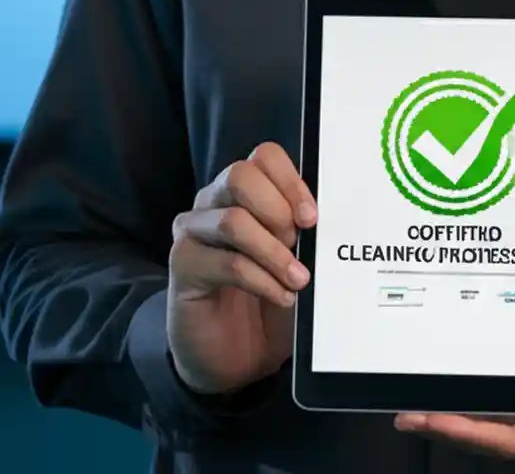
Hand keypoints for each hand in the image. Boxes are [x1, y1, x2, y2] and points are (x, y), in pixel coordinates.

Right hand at [167, 142, 315, 394]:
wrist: (235, 357)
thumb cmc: (269, 303)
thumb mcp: (297, 264)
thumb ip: (307, 237)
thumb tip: (332, 221)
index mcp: (243, 193)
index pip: (263, 157)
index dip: (291, 181)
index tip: (312, 217)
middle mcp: (213, 203)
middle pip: (240, 175)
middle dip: (278, 209)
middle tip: (300, 243)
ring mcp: (193, 233)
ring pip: (233, 220)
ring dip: (275, 252)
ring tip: (299, 279)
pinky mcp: (183, 266)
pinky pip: (226, 263)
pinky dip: (263, 281)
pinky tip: (282, 297)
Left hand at [394, 313, 514, 472]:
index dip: (471, 432)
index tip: (433, 416)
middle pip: (499, 447)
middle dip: (452, 432)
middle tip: (408, 414)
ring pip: (503, 444)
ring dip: (461, 430)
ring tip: (419, 412)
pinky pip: (513, 434)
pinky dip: (481, 424)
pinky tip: (458, 408)